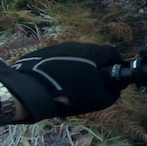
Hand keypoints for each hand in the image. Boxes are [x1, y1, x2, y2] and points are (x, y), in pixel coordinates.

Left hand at [0, 43, 123, 122]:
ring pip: (74, 56)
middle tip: (92, 85)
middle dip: (95, 67)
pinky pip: (56, 60)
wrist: (31, 91)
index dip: (115, 65)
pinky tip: (55, 84)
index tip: (111, 77)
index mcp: (94, 52)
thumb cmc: (71, 94)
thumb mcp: (99, 100)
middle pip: (93, 54)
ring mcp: (57, 48)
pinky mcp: (41, 53)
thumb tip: (115, 88)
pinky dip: (59, 70)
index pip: (113, 53)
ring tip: (71, 86)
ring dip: (76, 68)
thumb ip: (113, 93)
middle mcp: (77, 45)